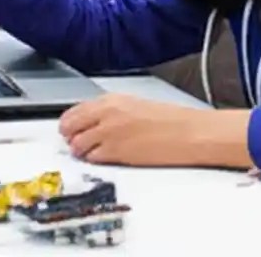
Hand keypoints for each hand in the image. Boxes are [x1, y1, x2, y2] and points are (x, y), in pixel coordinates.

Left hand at [59, 93, 252, 168]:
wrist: (192, 133)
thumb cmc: (173, 121)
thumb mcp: (136, 106)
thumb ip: (111, 111)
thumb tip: (93, 121)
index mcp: (111, 100)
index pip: (74, 111)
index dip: (69, 123)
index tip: (69, 129)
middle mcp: (106, 114)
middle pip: (69, 127)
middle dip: (70, 136)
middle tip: (75, 142)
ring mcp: (109, 133)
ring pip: (77, 145)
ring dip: (81, 151)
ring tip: (91, 152)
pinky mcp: (117, 152)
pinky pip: (92, 158)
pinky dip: (94, 160)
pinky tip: (104, 159)